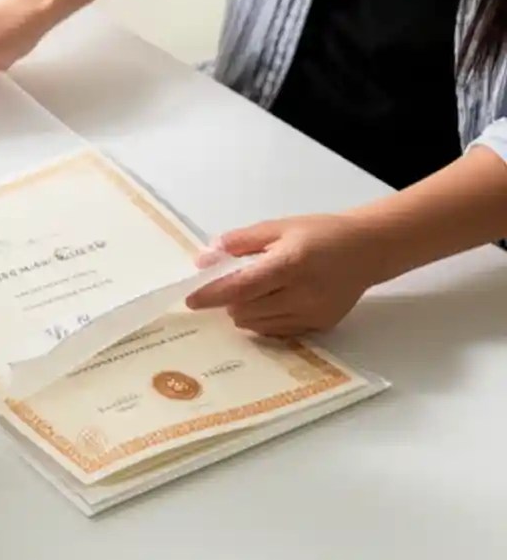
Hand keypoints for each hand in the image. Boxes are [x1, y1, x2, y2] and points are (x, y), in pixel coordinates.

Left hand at [184, 214, 391, 336]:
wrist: (369, 249)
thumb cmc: (320, 233)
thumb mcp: (278, 227)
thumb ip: (240, 242)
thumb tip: (204, 258)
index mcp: (290, 263)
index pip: (239, 288)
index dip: (211, 295)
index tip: (190, 300)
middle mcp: (302, 293)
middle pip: (244, 310)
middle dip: (228, 301)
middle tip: (231, 286)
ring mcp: (312, 314)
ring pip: (257, 325)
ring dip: (244, 311)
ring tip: (255, 292)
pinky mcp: (319, 326)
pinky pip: (276, 332)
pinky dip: (264, 320)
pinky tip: (272, 302)